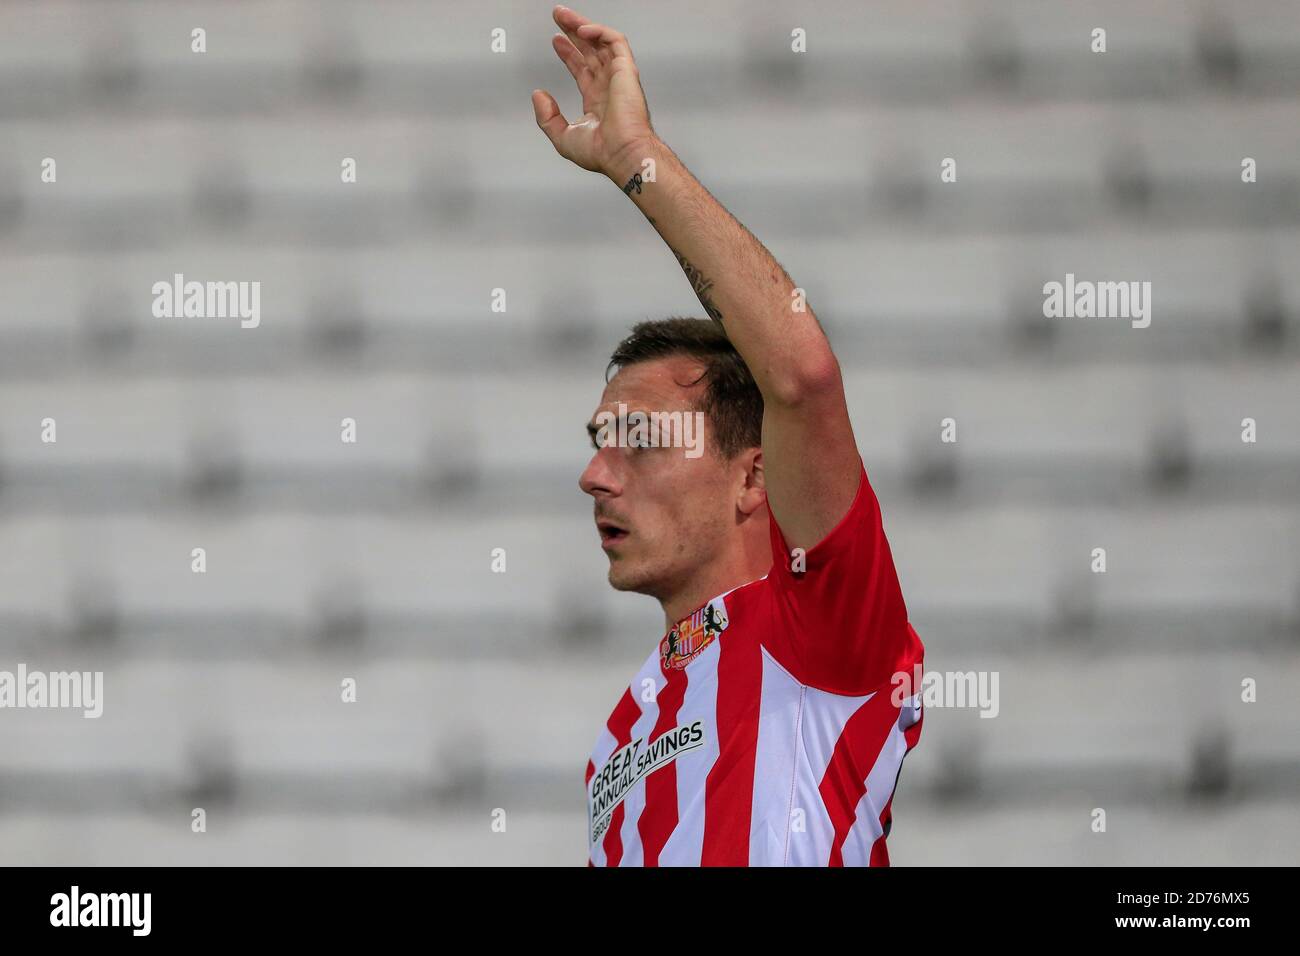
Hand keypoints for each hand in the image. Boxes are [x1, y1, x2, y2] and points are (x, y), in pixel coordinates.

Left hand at [531, 5, 656, 179]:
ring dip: (582, 25)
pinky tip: (582, 29)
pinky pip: (616, 41)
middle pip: (591, 51)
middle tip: (558, 17)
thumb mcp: (563, 138)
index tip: (557, 41)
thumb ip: (547, 117)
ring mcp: (619, 77)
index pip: (583, 70)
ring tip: (564, 16)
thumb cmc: (603, 153)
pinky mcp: (627, 70)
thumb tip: (539, 96)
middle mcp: (609, 87)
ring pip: (601, 41)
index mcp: (598, 102)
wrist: (623, 154)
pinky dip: (600, 31)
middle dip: (573, 32)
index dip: (569, 54)